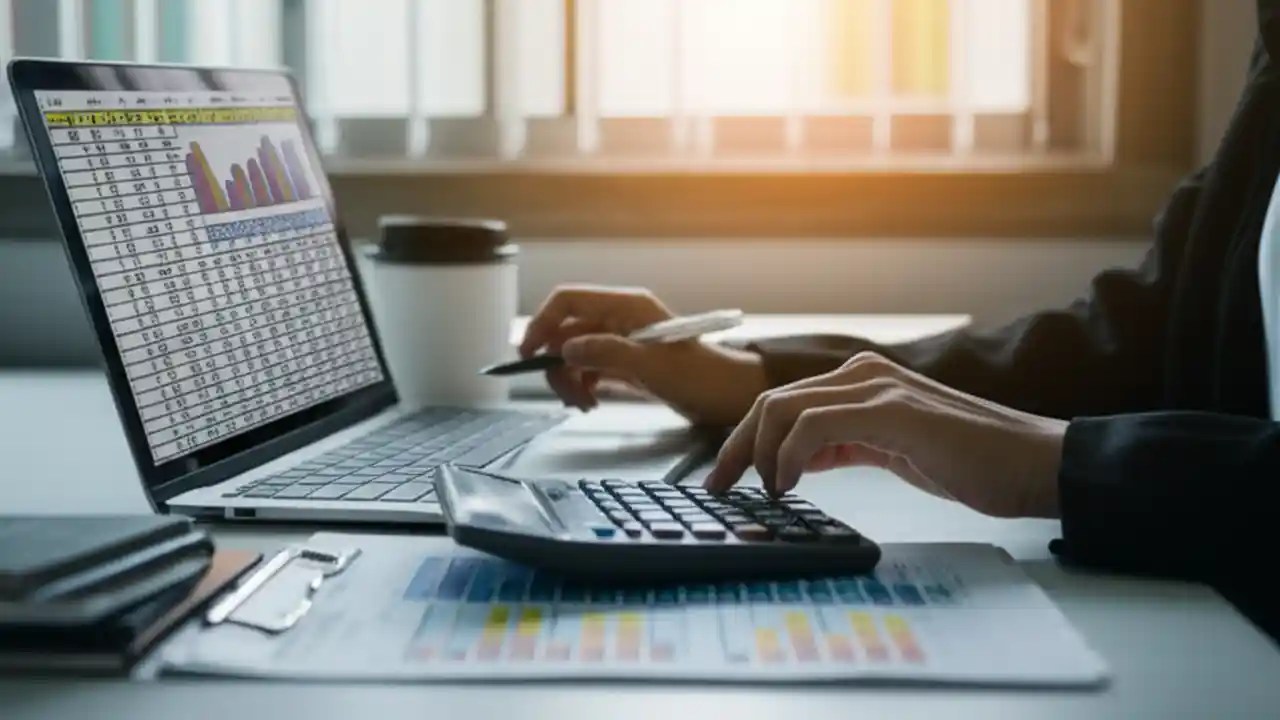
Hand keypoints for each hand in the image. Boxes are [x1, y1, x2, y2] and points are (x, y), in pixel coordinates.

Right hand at [519, 284, 766, 424]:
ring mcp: (621, 340)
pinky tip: (590, 403)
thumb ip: (607, 353)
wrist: (728, 396)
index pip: (568, 300)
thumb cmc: (699, 376)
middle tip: (566, 396)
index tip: (529, 356)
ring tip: (583, 405)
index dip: (542, 323)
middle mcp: (620, 318)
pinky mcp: (624, 362)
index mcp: (626, 306)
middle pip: (566, 330)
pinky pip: (588, 368)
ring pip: (574, 353)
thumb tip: (565, 350)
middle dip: (557, 362)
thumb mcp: (652, 366)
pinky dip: (582, 386)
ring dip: (568, 379)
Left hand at [703, 351, 1066, 517]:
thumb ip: (849, 444)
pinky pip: (813, 425)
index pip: (782, 403)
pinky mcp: (891, 411)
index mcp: (864, 382)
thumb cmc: (975, 463)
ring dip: (760, 454)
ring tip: (763, 494)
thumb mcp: (895, 451)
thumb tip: (800, 461)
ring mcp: (877, 388)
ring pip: (783, 409)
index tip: (727, 478)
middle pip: (771, 403)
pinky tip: (791, 485)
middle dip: (737, 447)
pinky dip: (790, 456)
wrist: (1035, 465)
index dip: (746, 440)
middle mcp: (864, 375)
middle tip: (721, 489)